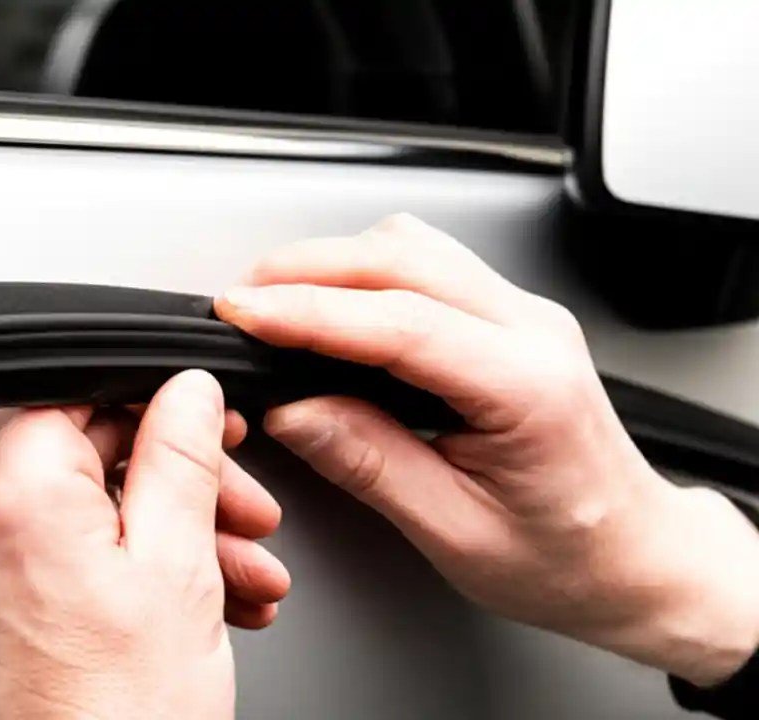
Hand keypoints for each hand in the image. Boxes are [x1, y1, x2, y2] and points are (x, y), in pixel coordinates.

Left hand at [0, 371, 289, 718]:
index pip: (70, 384)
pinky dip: (155, 562)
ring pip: (102, 501)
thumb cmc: (124, 717)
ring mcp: (0, 564)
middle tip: (242, 496)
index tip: (202, 413)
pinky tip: (218, 595)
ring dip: (185, 524)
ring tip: (246, 568)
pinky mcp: (19, 601)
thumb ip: (182, 457)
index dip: (147, 391)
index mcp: (17, 492)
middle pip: (91, 443)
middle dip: (183, 470)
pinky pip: (89, 550)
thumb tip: (189, 393)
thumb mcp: (179, 564)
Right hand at [215, 214, 758, 687]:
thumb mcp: (455, 533)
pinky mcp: (505, 319)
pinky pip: (425, 267)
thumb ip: (369, 463)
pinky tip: (326, 308)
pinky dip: (361, 276)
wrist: (634, 558)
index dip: (308, 311)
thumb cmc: (567, 559)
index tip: (243, 314)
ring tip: (273, 304)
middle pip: (403, 257)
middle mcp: (533, 332)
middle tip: (240, 304)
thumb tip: (291, 411)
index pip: (400, 323)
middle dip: (306, 268)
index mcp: (528, 389)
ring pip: (413, 248)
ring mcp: (523, 317)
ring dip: (332, 264)